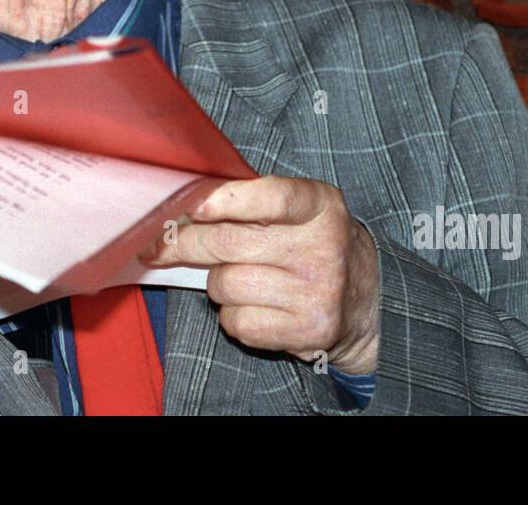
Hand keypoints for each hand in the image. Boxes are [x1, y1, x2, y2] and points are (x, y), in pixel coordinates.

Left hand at [141, 175, 380, 375]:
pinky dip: (232, 316)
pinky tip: (255, 306)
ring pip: (224, 284)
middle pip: (227, 243)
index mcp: (320, 205)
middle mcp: (322, 247)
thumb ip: (254, 201)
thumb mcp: (301, 210)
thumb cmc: (315, 245)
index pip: (269, 197)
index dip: (225, 200)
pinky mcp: (307, 330)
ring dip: (218, 283)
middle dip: (184, 243)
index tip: (191, 205)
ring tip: (241, 278)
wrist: (366, 302)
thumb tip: (184, 206)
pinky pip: (236, 322)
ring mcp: (316, 292)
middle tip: (161, 244)